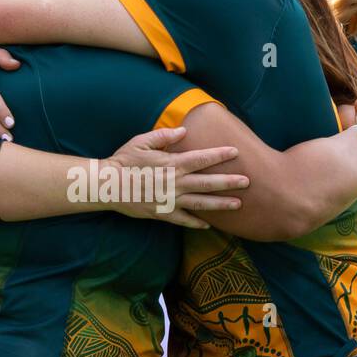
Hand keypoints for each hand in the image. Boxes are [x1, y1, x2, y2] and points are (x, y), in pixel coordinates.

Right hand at [104, 126, 247, 228]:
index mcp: (172, 163)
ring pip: (201, 203)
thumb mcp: (142, 141)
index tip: (235, 152)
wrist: (108, 186)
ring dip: (221, 204)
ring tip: (239, 205)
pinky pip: (184, 220)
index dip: (220, 155)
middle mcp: (176, 183)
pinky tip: (209, 225)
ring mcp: (171, 200)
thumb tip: (184, 130)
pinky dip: (196, 223)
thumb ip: (164, 135)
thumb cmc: (124, 161)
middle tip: (248, 182)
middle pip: (208, 182)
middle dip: (229, 182)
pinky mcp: (163, 213)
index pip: (202, 158)